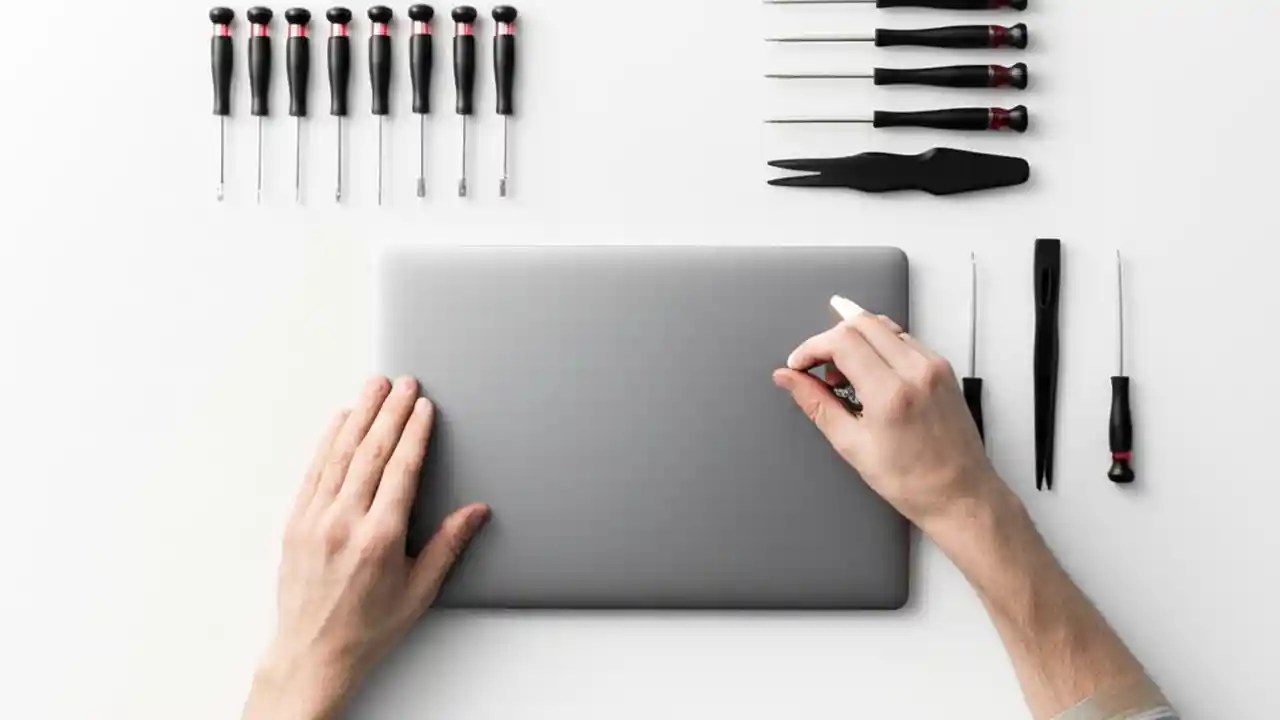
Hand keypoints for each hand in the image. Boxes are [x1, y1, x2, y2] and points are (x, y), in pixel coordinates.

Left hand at [243, 376, 489, 719]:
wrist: (312, 654)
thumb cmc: (367, 628)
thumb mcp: (420, 590)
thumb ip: (448, 545)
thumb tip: (476, 512)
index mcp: (380, 538)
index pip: (400, 469)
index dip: (414, 432)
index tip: (423, 407)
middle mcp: (344, 523)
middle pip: (370, 451)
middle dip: (390, 411)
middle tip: (404, 384)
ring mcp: (314, 519)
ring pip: (340, 453)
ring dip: (359, 414)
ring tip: (374, 387)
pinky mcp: (295, 522)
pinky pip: (314, 470)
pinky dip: (328, 440)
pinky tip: (339, 420)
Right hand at [772, 304, 1012, 536]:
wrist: (960, 494)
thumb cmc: (913, 481)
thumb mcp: (852, 445)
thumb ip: (817, 404)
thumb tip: (789, 379)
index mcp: (891, 393)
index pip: (842, 340)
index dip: (811, 347)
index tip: (799, 364)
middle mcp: (916, 371)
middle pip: (862, 323)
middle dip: (830, 339)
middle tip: (818, 368)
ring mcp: (934, 366)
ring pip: (883, 326)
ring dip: (855, 341)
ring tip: (845, 377)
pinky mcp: (943, 368)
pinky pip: (903, 339)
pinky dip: (879, 347)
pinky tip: (870, 376)